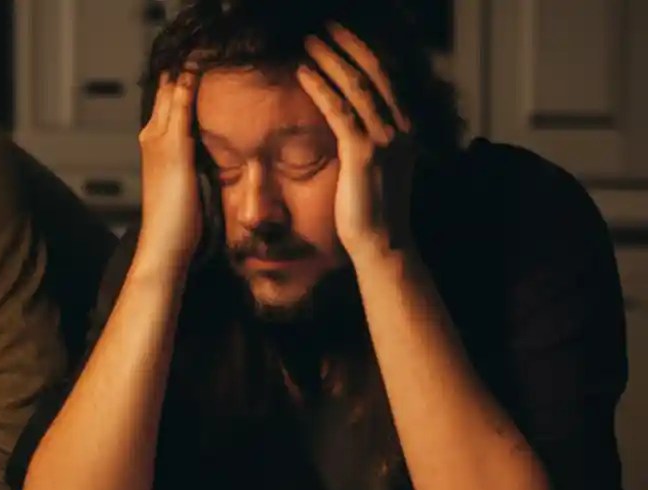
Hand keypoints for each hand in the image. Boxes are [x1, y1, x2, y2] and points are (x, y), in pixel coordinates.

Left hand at [136, 70, 202, 272]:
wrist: (169, 246)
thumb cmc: (171, 206)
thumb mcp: (176, 151)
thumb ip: (179, 113)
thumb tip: (184, 74)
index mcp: (155, 132)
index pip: (170, 86)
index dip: (186, 68)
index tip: (208, 53)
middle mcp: (158, 139)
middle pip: (173, 97)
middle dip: (189, 78)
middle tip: (215, 61)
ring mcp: (169, 154)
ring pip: (181, 115)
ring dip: (194, 97)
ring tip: (216, 81)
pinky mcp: (181, 169)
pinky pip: (190, 134)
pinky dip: (199, 119)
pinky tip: (212, 119)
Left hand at [298, 24, 414, 264]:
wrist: (382, 243)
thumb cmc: (371, 207)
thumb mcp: (375, 164)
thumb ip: (367, 136)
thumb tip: (348, 117)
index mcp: (405, 126)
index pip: (386, 75)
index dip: (362, 50)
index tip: (339, 33)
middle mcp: (401, 127)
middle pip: (374, 71)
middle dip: (347, 45)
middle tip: (322, 26)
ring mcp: (385, 139)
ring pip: (357, 85)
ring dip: (330, 59)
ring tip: (308, 42)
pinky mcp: (363, 154)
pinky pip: (339, 111)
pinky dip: (320, 87)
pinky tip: (303, 72)